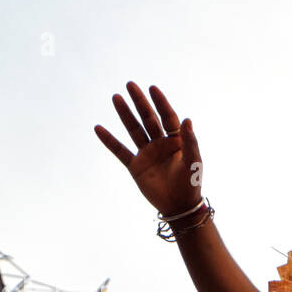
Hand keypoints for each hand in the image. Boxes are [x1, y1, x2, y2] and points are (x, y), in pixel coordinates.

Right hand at [95, 83, 203, 215]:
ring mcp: (147, 154)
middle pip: (148, 119)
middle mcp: (160, 144)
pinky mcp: (136, 166)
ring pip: (134, 130)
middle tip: (130, 85)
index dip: (160, 103)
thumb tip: (187, 119)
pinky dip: (109, 141)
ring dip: (125, 114)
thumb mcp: (193, 161)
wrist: (179, 206)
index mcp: (176, 141)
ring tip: (116, 98)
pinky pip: (120, 151)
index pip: (167, 117)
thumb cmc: (190, 183)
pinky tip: (98, 128)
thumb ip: (190, 141)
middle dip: (140, 102)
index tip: (152, 88)